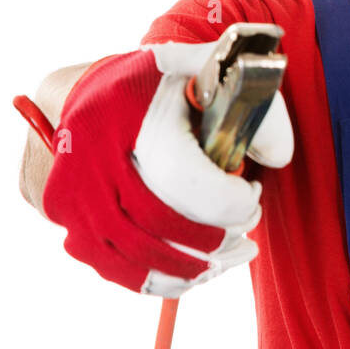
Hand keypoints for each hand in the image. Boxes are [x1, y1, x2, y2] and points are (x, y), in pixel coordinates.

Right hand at [42, 40, 293, 296]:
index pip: (183, 178)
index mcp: (126, 116)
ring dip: (196, 267)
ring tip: (232, 256)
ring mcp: (74, 199)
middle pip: (160, 224)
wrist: (81, 99)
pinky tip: (197, 272)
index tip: (252, 193)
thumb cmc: (151, 86)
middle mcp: (91, 160)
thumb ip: (243, 94)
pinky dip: (163, 281)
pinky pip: (118, 271)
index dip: (228, 199)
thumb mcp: (196, 67)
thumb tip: (278, 156)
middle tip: (247, 232)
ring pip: (138, 256)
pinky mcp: (71, 228)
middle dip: (216, 237)